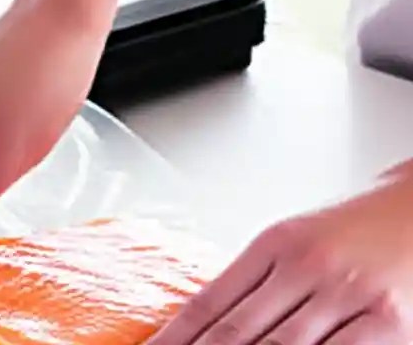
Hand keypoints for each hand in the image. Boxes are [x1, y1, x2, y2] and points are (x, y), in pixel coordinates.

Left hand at [150, 166, 412, 344]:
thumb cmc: (364, 228)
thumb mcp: (300, 241)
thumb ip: (259, 280)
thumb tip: (208, 322)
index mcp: (275, 243)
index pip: (210, 302)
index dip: (175, 337)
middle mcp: (306, 266)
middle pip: (237, 333)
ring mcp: (347, 295)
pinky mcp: (387, 323)